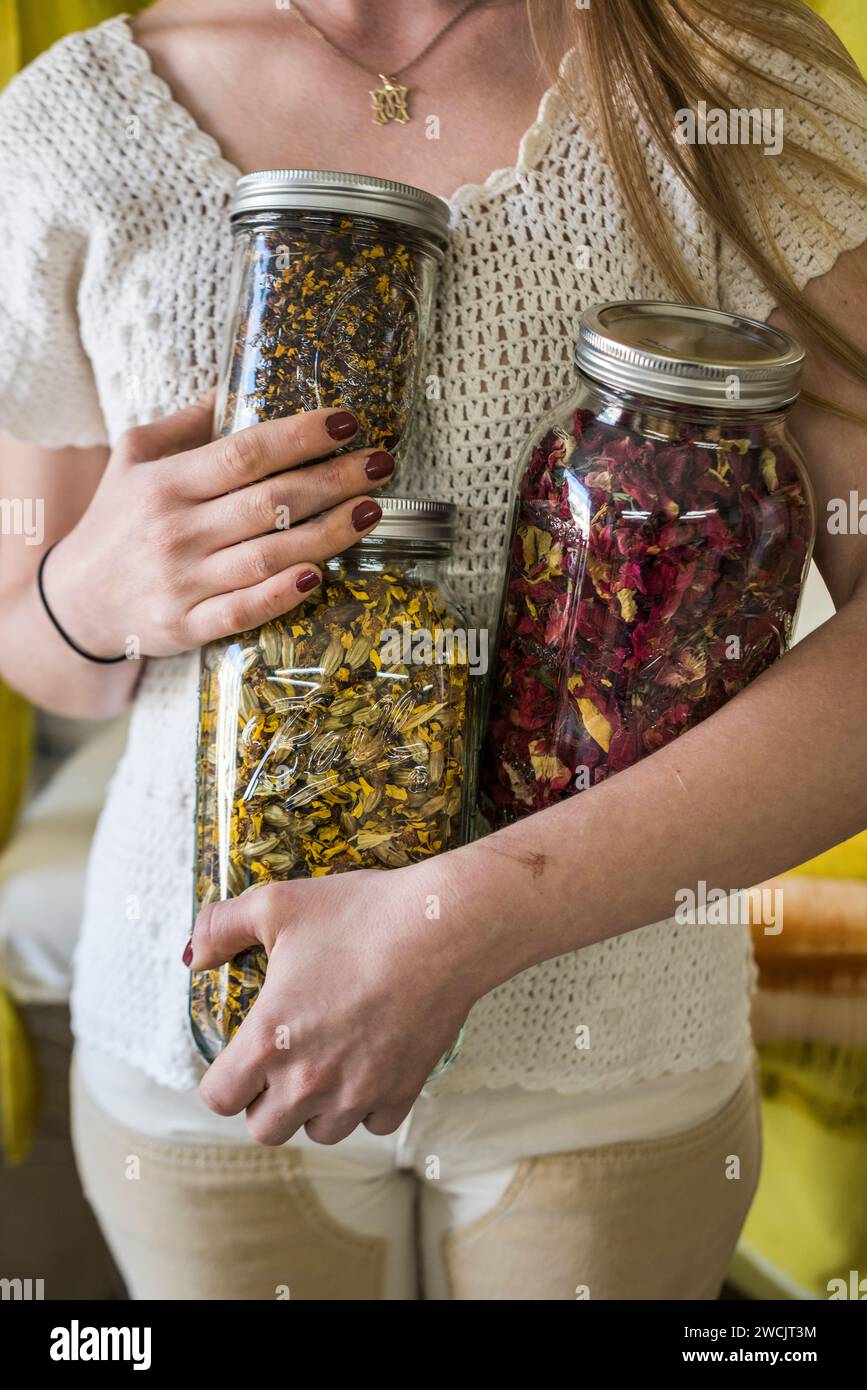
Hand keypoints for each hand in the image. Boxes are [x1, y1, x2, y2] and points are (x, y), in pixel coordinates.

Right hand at [42, 396, 393, 657]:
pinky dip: (282, 594)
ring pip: (268, 555)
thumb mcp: (134, 459)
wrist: (76, 602)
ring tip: (372, 509)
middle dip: (333, 480)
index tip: (349, 423)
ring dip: (328, 533)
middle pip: (269, 502)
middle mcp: (174, 530)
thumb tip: (234, 385)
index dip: (301, 436)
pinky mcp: (186, 627)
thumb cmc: (117, 521)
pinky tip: (320, 574)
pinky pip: (243, 610)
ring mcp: (181, 582)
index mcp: (166, 483)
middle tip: (381, 464)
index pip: (244, 453)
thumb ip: (185, 425)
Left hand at [188, 863, 479, 1145]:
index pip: (219, 1100)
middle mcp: (309, 1081)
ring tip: (326, 1064)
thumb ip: (221, 929)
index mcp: (269, 1041)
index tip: (240, 1056)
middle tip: (283, 1061)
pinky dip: (367, 1103)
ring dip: (315, 1108)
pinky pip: (373, 1122)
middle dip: (265, 1101)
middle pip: (266, 1130)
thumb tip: (193, 957)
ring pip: (320, 1133)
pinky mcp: (402, 1091)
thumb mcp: (276, 904)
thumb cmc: (359, 914)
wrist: (442, 929)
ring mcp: (358, 1092)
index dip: (224, 1079)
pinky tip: (369, 1064)